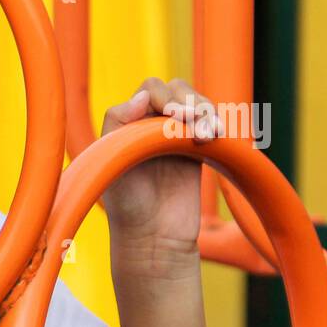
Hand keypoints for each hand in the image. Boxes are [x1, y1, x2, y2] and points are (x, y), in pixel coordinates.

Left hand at [97, 77, 221, 249]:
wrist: (154, 237)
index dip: (162, 97)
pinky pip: (213, 124)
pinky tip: (217, 134)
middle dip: (187, 100)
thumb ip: (118, 124)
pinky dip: (217, 123)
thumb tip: (142, 95)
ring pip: (198, 104)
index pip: (150, 90)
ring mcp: (178, 136)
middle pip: (177, 90)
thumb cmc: (126, 203)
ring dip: (205, 110)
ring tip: (207, 133)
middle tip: (189, 120)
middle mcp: (152, 124)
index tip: (171, 116)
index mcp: (129, 122)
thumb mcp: (109, 162)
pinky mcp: (200, 150)